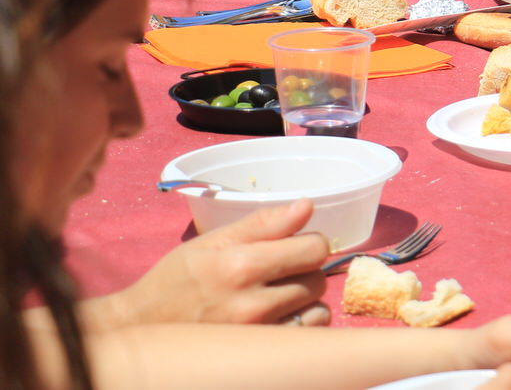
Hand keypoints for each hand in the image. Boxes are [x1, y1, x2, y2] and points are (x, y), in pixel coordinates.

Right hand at [99, 199, 328, 326]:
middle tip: (279, 271)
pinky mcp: (259, 354)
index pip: (314, 248)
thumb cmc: (177, 279)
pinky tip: (282, 317)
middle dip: (305, 270)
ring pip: (318, 308)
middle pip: (319, 277)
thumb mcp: (212, 241)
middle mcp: (252, 303)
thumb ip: (263, 223)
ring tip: (280, 295)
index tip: (294, 245)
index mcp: (240, 266)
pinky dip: (303, 324)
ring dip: (306, 299)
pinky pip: (307, 336)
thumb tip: (307, 206)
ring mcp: (257, 335)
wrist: (142, 329)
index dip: (310, 242)